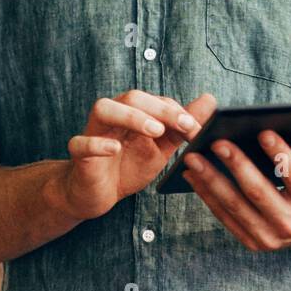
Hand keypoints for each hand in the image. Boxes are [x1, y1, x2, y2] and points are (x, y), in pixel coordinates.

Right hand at [51, 91, 216, 219]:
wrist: (97, 193)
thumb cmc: (128, 165)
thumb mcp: (161, 147)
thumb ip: (182, 126)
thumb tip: (210, 100)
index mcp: (133, 111)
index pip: (157, 101)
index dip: (179, 112)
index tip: (199, 127)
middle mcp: (113, 115)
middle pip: (133, 97)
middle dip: (161, 109)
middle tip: (184, 125)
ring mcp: (94, 132)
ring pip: (104, 109)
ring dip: (131, 116)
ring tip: (155, 131)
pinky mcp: (80, 155)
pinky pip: (80, 143)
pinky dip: (97, 144)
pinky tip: (114, 148)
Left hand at [181, 128, 290, 251]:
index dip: (281, 155)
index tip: (263, 131)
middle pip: (260, 193)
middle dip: (237, 166)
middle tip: (217, 141)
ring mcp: (272, 238)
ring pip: (237, 207)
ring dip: (212, 181)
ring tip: (193, 157)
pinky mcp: (255, 242)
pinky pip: (226, 217)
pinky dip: (208, 196)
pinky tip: (193, 176)